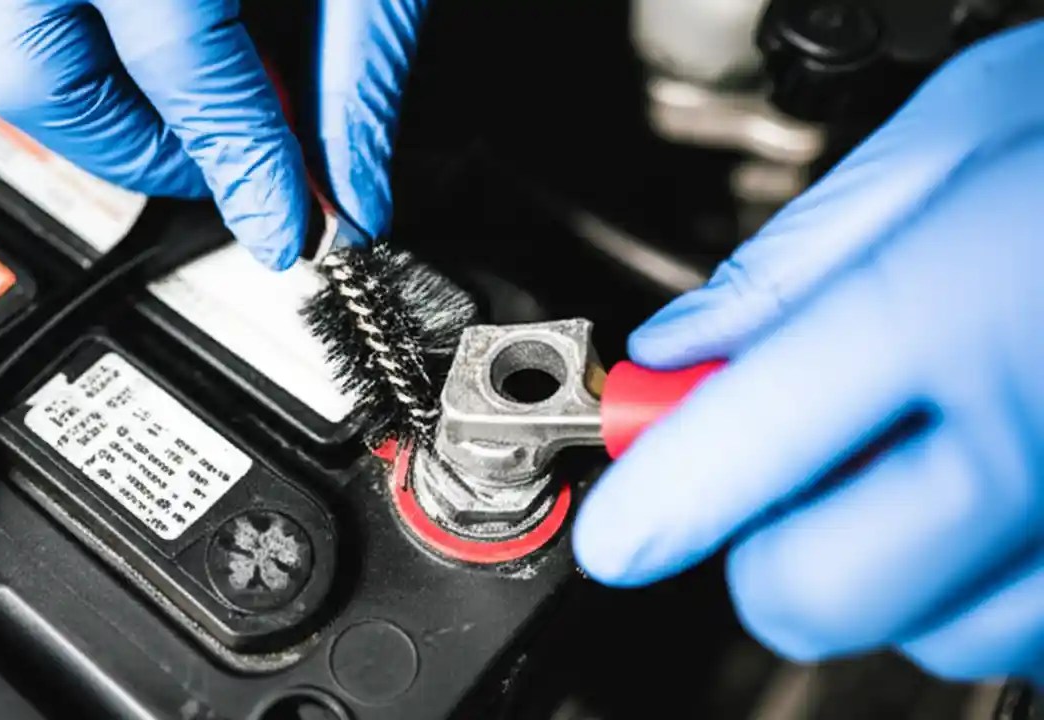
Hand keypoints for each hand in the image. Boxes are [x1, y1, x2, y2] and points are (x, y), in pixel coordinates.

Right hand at [0, 0, 423, 268]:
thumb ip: (356, 69)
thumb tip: (355, 192)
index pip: (188, 78)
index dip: (248, 173)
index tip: (287, 228)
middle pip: (37, 82)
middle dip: (139, 150)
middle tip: (224, 159)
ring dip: (68, 103)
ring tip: (167, 103)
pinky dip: (26, 43)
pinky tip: (115, 45)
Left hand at [573, 21, 1043, 684]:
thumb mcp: (968, 125)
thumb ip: (804, 254)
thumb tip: (685, 354)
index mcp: (972, 302)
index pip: (752, 448)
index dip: (660, 504)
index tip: (618, 533)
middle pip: (819, 592)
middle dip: (762, 546)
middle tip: (772, 473)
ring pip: (926, 632)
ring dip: (884, 562)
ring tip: (928, 447)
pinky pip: (1032, 636)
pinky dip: (982, 579)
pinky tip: (1006, 480)